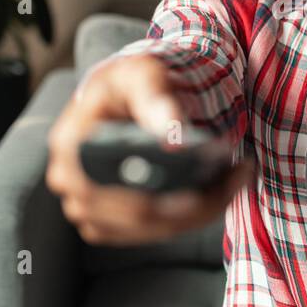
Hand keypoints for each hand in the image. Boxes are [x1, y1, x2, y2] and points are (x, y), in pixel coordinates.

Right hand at [45, 54, 253, 245]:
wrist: (125, 97)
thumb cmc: (130, 83)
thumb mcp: (141, 75)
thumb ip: (155, 97)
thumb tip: (173, 135)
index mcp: (70, 144)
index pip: (107, 186)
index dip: (151, 197)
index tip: (197, 193)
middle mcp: (72, 182)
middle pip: (137, 215)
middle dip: (193, 203)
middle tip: (236, 173)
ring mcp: (89, 208)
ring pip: (153, 229)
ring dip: (201, 210)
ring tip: (235, 176)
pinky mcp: (112, 223)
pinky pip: (157, 232)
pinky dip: (193, 217)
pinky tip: (219, 189)